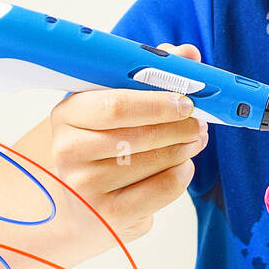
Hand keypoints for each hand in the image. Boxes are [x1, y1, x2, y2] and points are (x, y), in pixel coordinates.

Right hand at [50, 42, 207, 252]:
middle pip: (138, 134)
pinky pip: (161, 189)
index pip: (114, 105)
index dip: (157, 102)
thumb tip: (187, 53)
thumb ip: (153, 74)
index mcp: (68, 113)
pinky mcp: (106, 215)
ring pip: (153, 161)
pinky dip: (181, 174)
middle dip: (179, 127)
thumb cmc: (108, 144)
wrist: (84, 206)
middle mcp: (67, 150)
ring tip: (194, 141)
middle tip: (200, 123)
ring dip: (184, 149)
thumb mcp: (122, 104)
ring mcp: (84, 187)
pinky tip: (181, 166)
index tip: (187, 101)